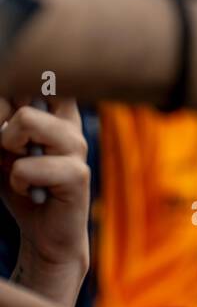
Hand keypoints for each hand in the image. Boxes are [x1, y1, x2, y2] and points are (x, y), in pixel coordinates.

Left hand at [0, 96, 89, 284]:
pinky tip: (31, 190)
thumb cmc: (22, 184)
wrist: (45, 232)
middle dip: (2, 118)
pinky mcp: (77, 174)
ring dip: (6, 147)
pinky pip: (25, 166)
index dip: (11, 90)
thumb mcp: (2, 146)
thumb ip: (2, 121)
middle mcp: (70, 122)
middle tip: (7, 146)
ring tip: (18, 167)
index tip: (6, 124)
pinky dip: (15, 181)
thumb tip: (5, 117)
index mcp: (56, 110)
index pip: (38, 74)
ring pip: (26, 119)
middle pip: (26, 86)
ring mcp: (77, 146)